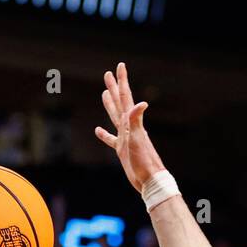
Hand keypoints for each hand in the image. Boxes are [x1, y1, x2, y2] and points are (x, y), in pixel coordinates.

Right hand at [96, 62, 165, 194]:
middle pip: (119, 103)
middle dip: (114, 88)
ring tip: (104, 93)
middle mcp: (129, 127)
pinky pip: (111, 139)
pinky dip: (104, 135)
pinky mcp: (122, 150)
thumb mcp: (139, 139)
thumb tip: (142, 103)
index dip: (122, 81)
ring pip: (114, 117)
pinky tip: (98, 131)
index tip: (119, 66)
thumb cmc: (144, 161)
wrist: (149, 179)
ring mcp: (125, 138)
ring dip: (109, 105)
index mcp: (132, 122)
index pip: (125, 97)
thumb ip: (137, 120)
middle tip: (108, 74)